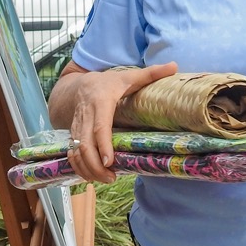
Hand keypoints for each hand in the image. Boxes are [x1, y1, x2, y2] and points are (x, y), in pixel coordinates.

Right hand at [66, 62, 177, 183]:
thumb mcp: (128, 76)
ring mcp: (76, 126)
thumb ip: (151, 73)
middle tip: (111, 178)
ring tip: (104, 180)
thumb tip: (174, 65)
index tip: (110, 162)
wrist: (78, 85)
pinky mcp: (72, 134)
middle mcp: (86, 115)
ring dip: (87, 169)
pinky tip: (90, 176)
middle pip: (85, 144)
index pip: (100, 127)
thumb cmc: (108, 83)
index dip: (103, 145)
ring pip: (75, 151)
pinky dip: (78, 167)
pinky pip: (71, 153)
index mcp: (100, 101)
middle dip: (95, 165)